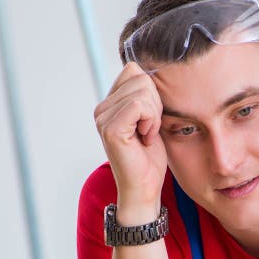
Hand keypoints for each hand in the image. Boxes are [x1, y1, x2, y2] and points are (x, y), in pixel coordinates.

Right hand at [93, 62, 167, 217]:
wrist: (145, 188)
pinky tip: (146, 138)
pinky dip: (151, 121)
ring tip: (147, 135)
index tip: (151, 120)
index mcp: (110, 104)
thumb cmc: (150, 159)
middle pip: (140, 77)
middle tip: (150, 130)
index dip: (152, 93)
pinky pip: (141, 105)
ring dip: (155, 115)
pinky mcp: (110, 128)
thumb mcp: (152, 120)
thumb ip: (147, 96)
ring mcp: (103, 117)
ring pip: (143, 90)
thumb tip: (152, 70)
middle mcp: (102, 108)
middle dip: (156, 104)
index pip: (134, 71)